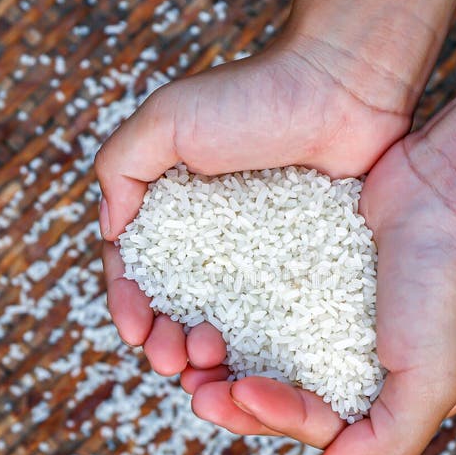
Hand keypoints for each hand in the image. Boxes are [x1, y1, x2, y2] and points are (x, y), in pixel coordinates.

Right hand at [95, 27, 416, 373]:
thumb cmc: (255, 97)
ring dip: (204, 352)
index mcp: (171, 205)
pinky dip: (255, 346)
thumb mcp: (167, 119)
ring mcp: (257, 253)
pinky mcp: (301, 263)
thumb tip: (111, 231)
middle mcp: (211, 234)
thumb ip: (121, 167)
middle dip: (165, 340)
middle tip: (174, 360)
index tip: (136, 332)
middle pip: (175, 304)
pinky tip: (250, 366)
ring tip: (209, 362)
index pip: (136, 267)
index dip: (128, 304)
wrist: (344, 88)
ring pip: (221, 318)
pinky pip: (274, 314)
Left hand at [190, 126, 455, 454]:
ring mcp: (328, 315)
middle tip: (194, 391)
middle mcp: (352, 358)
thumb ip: (393, 436)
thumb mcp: (437, 378)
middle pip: (282, 394)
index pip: (318, 423)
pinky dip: (235, 316)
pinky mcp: (309, 273)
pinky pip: (263, 303)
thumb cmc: (449, 287)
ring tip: (189, 357)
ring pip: (264, 352)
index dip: (275, 416)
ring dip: (225, 363)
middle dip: (236, 399)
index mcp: (382, 391)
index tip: (239, 391)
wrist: (450, 190)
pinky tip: (205, 316)